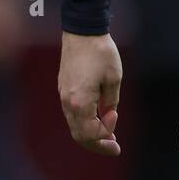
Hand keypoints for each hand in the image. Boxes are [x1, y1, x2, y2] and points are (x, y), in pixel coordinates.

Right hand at [58, 31, 122, 156]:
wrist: (82, 31)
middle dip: (98, 144)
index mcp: (80, 102)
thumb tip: (109, 119)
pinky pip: (72, 114)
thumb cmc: (100, 53)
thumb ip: (111, 103)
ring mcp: (63, 96)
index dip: (106, 132)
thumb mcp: (114, 79)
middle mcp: (67, 102)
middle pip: (79, 135)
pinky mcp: (63, 89)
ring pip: (75, 126)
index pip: (90, 133)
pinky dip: (84, 122)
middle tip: (114, 148)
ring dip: (91, 134)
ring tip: (109, 137)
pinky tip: (97, 120)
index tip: (115, 117)